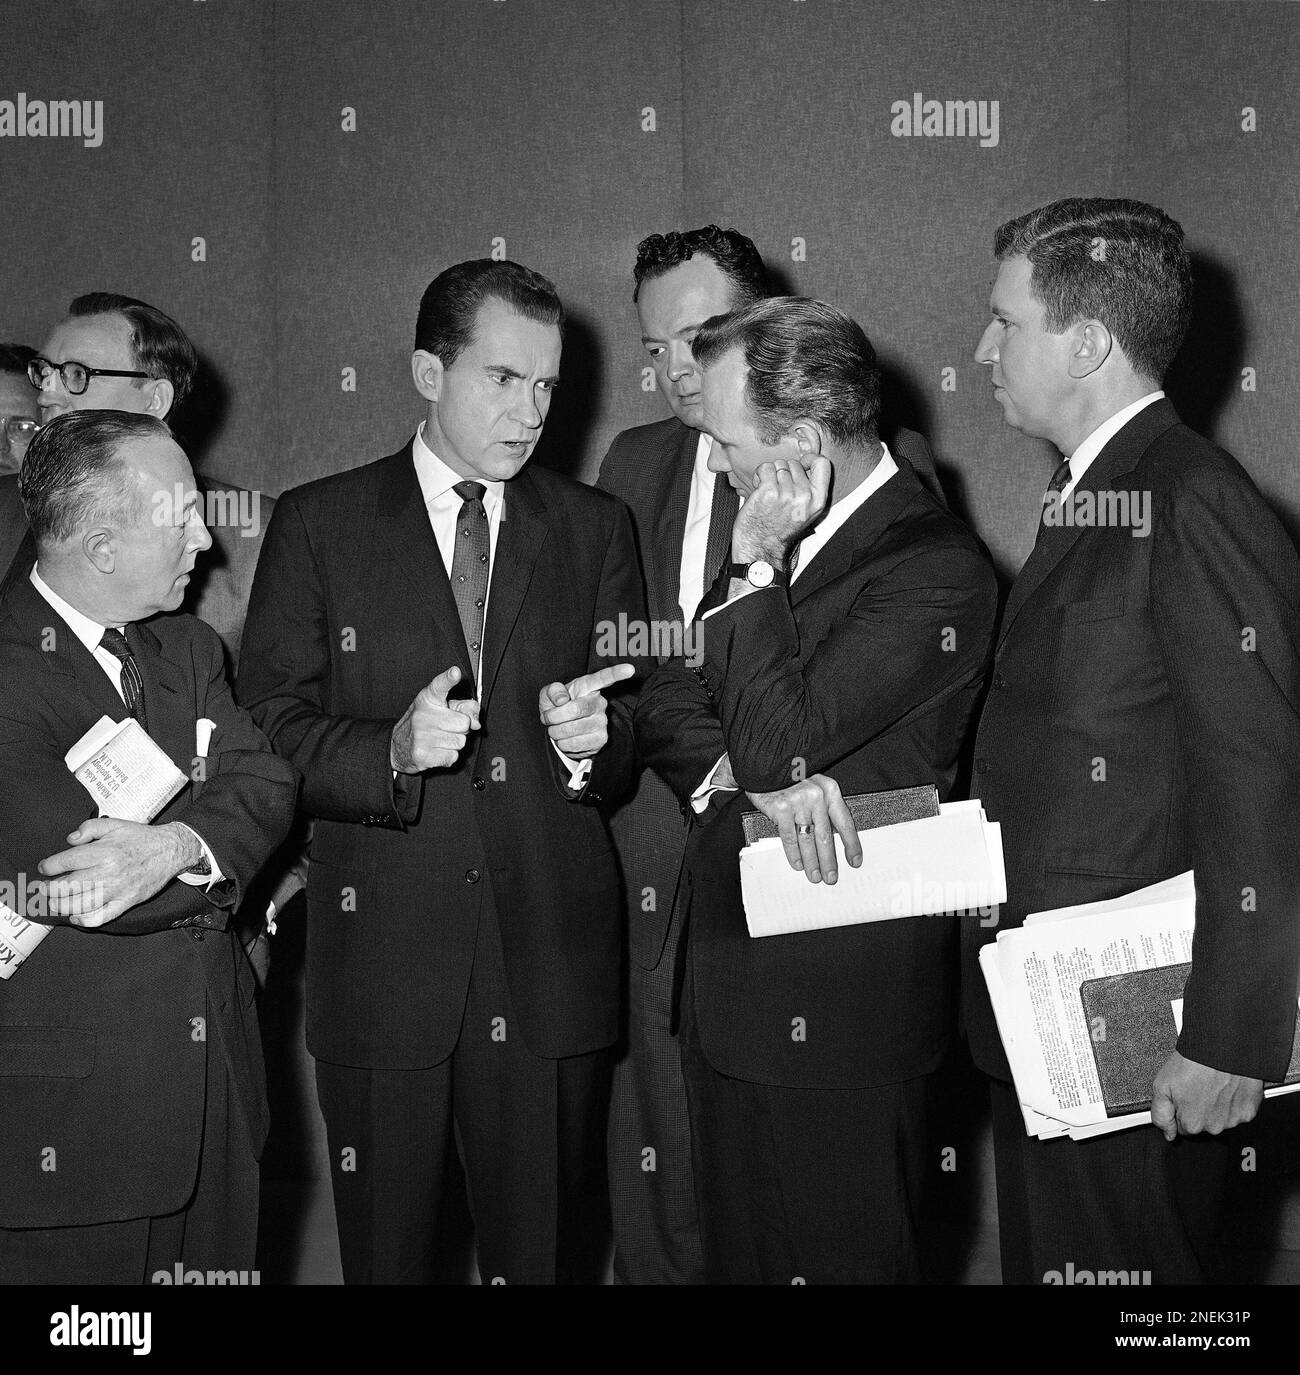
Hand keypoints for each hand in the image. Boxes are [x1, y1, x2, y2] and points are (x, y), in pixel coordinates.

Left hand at [38, 818, 201, 927]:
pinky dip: (85, 920)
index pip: (66, 861)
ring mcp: (118, 890)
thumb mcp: (115, 824)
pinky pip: (102, 917)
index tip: (44, 868)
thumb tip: (70, 840)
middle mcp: (109, 872)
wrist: (170, 850)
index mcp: (104, 851)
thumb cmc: (141, 838)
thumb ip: (89, 828)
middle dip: (49, 889)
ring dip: (61, 905)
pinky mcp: (127, 902)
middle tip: (43, 888)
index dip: (49, 866)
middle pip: (68, 886)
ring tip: (54, 902)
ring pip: (80, 904)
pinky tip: (76, 916)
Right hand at [391, 665, 480, 771]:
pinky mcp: (422, 755)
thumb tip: (476, 723)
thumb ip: (465, 708)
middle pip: (464, 723)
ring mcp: (421, 735)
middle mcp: (423, 715)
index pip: (440, 686)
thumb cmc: (426, 723)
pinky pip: (453, 756)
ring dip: (454, 743)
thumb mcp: (443, 708)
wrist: (398, 746)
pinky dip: (448, 757)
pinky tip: (435, 751)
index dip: (449, 678)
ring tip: (439, 739)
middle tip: (445, 728)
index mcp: (428, 698)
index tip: (455, 672)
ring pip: (461, 742)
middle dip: (460, 728)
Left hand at [539, 663, 634, 758]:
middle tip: (549, 718)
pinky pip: (576, 744)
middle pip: (576, 709)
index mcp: (588, 687)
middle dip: (554, 717)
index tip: (630, 669)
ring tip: (557, 729)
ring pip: (572, 730)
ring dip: (556, 732)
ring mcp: (602, 722)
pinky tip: (565, 739)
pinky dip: (563, 744)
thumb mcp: (548, 695)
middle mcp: (599, 703)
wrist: (560, 730)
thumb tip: (562, 700)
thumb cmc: (556, 708)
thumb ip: (552, 691)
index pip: (603, 678)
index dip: (617, 673)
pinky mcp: (601, 739)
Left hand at [731, 453, 831, 566]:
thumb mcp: (806, 512)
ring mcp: (786, 494)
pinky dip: (759, 475)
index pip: (823, 464)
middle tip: (777, 488)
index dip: (810, 458)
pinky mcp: (769, 492)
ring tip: (768, 491)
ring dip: (770, 474)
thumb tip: (808, 462)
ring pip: (779, 465)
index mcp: (818, 501)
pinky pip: (765, 468)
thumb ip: (811, 489)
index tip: (801, 463)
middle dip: (784, 471)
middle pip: (794, 463)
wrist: (760, 546)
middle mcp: (804, 497)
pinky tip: (758, 488)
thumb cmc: (780, 528)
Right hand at [745, 773, 861, 883]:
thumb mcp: (815, 787)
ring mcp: (798, 802)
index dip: (851, 844)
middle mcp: (816, 796)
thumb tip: (833, 838)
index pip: (845, 822)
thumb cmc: (791, 778)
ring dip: (812, 862)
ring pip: (807, 839)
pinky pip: (789, 837)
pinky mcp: (781, 808)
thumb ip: (824, 809)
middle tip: (831, 877)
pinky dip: (794, 853)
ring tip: (814, 876)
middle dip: (829, 861)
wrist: (766, 765)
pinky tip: (798, 864)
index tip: (854, 861)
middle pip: (825, 836)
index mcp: (830, 790)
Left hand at [1150, 1050, 1262, 1140]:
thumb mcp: (1162, 1085)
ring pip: (1221, 1118)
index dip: (1182, 1109)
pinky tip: (1226, 1086)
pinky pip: (1239, 1111)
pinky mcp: (1249, 1111)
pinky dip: (1234, 1101)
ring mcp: (1233, 1120)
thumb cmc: (1194, 1062)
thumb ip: (1160, 1114)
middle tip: (1198, 1086)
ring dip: (1217, 1105)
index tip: (1184, 1096)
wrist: (1222, 1049)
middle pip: (1203, 1124)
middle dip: (1199, 1108)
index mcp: (1192, 1123)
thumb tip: (1167, 1132)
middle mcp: (1214, 1127)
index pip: (1184, 1127)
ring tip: (1212, 1084)